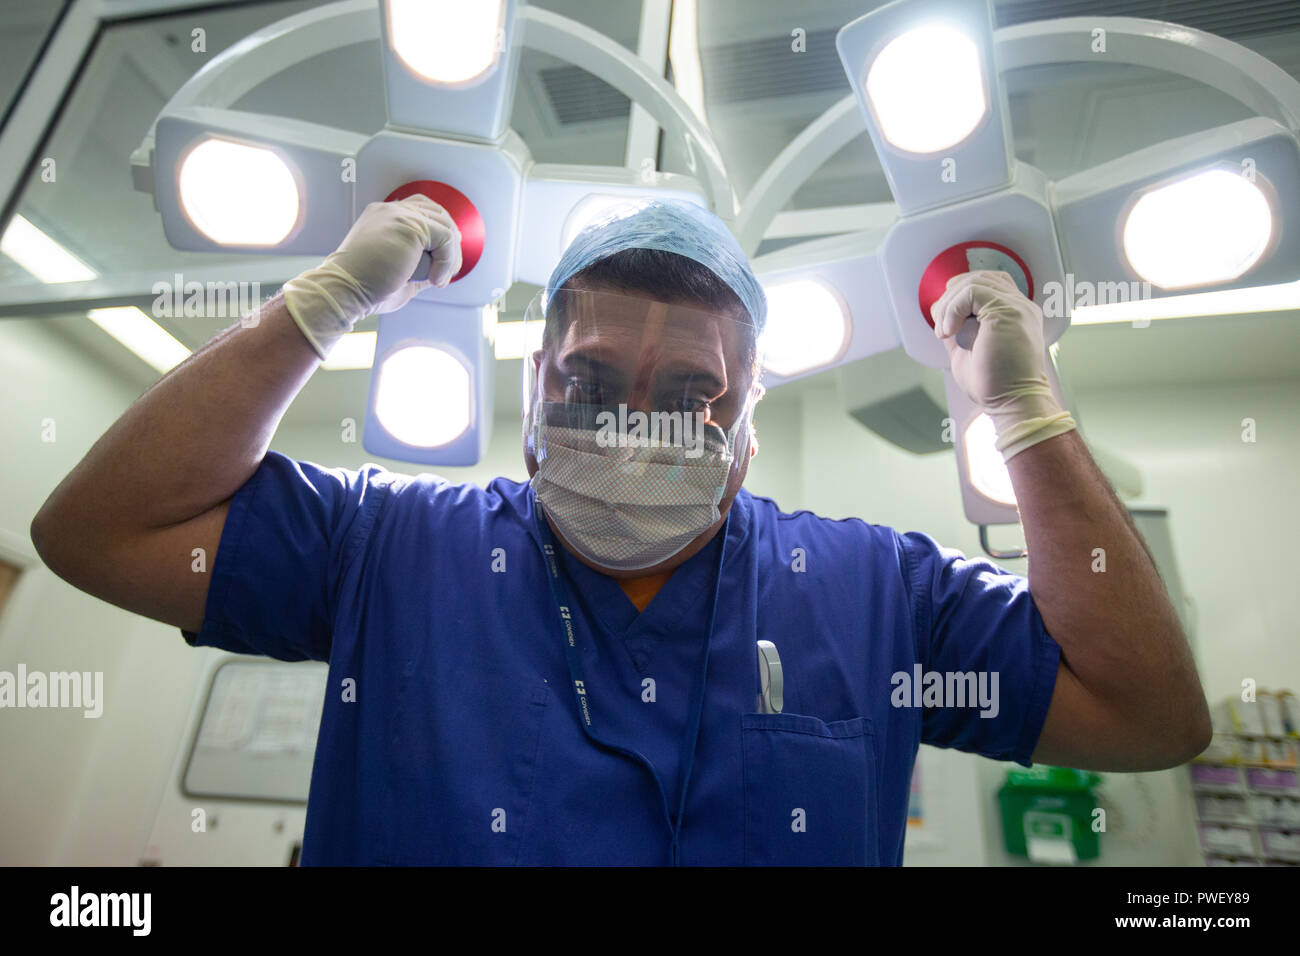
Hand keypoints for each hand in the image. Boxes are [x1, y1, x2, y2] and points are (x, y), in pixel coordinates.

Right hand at [282, 195, 462, 357]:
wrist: (344, 291)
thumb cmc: (366, 289)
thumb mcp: (400, 272)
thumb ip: (421, 264)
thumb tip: (444, 268)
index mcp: (382, 217)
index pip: (421, 210)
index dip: (438, 233)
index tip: (443, 261)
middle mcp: (390, 210)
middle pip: (437, 212)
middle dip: (449, 242)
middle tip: (448, 271)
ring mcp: (399, 215)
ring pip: (445, 226)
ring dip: (450, 255)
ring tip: (440, 278)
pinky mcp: (410, 227)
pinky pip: (446, 238)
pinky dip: (447, 262)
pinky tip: (435, 280)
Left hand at [930, 270, 1074, 460]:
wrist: (1011, 402)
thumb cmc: (994, 385)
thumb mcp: (966, 350)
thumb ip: (957, 329)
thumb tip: (939, 313)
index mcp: (1015, 313)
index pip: (988, 283)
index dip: (960, 296)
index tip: (946, 326)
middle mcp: (1020, 305)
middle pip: (979, 277)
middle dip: (951, 297)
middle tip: (942, 328)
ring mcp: (1017, 306)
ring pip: (973, 282)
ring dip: (948, 305)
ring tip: (944, 332)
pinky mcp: (1007, 311)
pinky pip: (971, 291)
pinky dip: (952, 309)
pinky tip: (949, 332)